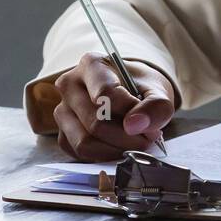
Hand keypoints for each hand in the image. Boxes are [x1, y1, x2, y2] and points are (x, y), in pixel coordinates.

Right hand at [52, 52, 176, 160]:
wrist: (130, 93)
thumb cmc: (140, 87)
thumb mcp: (157, 90)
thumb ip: (155, 105)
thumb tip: (135, 126)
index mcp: (91, 64)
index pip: (105, 93)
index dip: (131, 114)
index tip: (151, 126)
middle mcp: (69, 85)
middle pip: (95, 122)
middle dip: (127, 138)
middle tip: (148, 140)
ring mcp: (62, 110)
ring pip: (84, 142)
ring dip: (115, 150)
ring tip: (135, 145)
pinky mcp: (62, 133)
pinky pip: (79, 153)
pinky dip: (103, 157)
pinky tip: (120, 148)